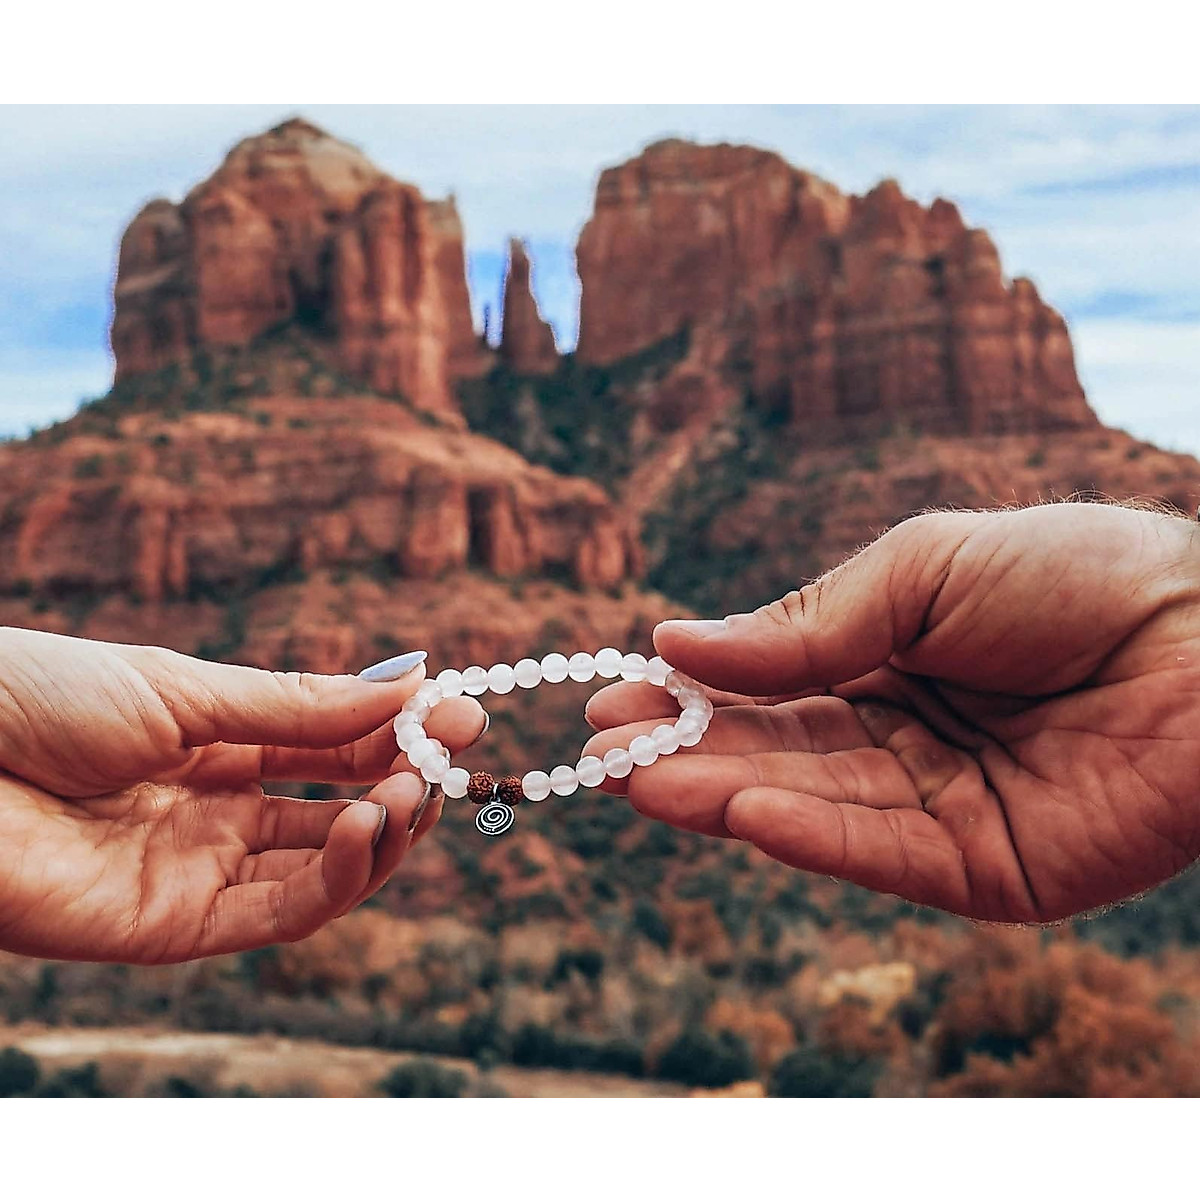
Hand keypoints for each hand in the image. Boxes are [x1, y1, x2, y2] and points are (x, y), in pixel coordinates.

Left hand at [0, 631, 483, 962]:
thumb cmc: (41, 699)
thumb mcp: (186, 690)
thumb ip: (299, 705)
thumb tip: (413, 677)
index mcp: (217, 746)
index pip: (330, 747)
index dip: (396, 733)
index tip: (460, 715)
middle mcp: (217, 813)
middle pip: (336, 811)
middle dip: (400, 784)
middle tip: (447, 757)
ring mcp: (198, 872)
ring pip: (320, 873)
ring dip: (379, 835)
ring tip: (407, 793)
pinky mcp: (172, 929)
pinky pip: (276, 915)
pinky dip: (335, 879)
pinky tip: (366, 830)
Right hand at [585, 503, 1199, 922]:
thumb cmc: (1077, 574)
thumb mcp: (920, 571)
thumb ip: (804, 623)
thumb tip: (675, 640)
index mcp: (889, 664)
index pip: (770, 691)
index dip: (693, 696)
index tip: (612, 695)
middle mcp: (905, 742)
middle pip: (778, 756)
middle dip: (690, 754)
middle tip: (600, 751)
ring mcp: (942, 811)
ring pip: (816, 808)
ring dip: (727, 796)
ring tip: (642, 780)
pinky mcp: (988, 872)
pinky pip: (886, 857)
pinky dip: (814, 838)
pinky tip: (743, 812)